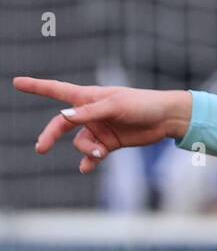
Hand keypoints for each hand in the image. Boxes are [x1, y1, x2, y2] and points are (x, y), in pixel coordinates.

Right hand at [12, 76, 191, 174]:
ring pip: (80, 143)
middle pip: (61, 125)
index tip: (16, 82)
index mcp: (88, 97)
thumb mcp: (115, 106)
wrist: (166, 119)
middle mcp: (90, 113)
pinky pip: (92, 155)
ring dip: (86, 150)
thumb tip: (62, 116)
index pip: (57, 91)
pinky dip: (89, 162)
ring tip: (100, 153)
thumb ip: (89, 113)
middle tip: (40, 148)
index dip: (36, 87)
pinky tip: (87, 168)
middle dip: (50, 135)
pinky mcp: (110, 143)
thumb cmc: (142, 104)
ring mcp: (99, 129)